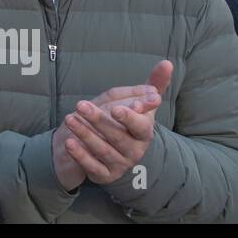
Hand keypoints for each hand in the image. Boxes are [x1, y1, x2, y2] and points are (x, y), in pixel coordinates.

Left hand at [62, 61, 172, 183]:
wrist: (99, 144)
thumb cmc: (118, 119)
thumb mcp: (132, 100)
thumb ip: (151, 85)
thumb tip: (167, 63)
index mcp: (142, 132)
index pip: (141, 127)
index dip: (130, 119)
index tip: (117, 109)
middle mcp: (134, 150)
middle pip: (118, 137)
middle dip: (99, 121)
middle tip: (81, 106)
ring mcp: (119, 164)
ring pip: (103, 150)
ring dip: (86, 135)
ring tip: (70, 119)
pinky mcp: (103, 174)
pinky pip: (92, 167)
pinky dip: (81, 156)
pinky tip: (69, 143)